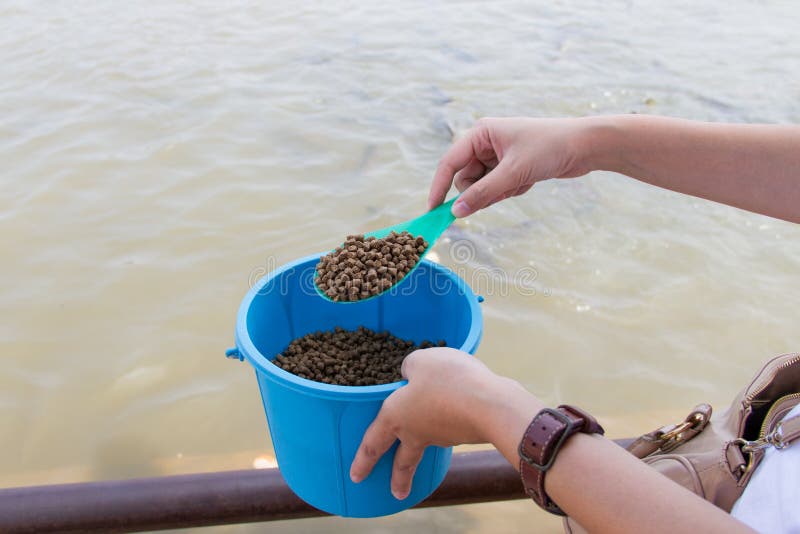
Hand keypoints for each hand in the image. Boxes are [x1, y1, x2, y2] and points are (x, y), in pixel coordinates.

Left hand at [349, 347, 538, 499]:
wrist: (491, 404)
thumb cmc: (448, 381)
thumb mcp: (421, 361)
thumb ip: (410, 367)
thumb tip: (411, 373)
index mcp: (395, 416)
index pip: (372, 443)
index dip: (363, 459)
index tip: (355, 476)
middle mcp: (416, 432)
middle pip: (404, 461)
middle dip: (399, 478)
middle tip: (397, 493)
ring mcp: (442, 435)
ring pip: (430, 442)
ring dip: (428, 443)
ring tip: (431, 435)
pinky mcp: (465, 432)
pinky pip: (452, 426)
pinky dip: (451, 419)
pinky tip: (459, 404)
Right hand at [429, 117, 596, 216]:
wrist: (585, 146)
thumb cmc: (549, 148)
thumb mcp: (513, 173)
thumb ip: (482, 193)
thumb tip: (456, 212)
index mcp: (481, 133)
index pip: (450, 163)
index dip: (439, 187)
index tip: (433, 210)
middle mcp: (485, 143)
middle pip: (465, 179)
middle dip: (480, 192)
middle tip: (501, 193)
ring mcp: (497, 156)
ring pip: (481, 187)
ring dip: (497, 193)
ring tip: (520, 183)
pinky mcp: (509, 168)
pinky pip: (496, 189)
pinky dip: (509, 191)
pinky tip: (528, 182)